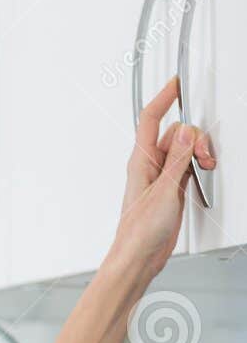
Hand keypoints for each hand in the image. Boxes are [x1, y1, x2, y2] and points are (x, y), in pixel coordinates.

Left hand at [109, 75, 215, 284]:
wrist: (137, 259)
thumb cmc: (138, 233)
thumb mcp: (163, 192)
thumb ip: (176, 160)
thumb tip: (185, 133)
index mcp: (140, 162)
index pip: (150, 119)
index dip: (164, 97)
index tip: (177, 82)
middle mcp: (149, 167)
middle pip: (175, 133)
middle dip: (194, 136)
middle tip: (203, 153)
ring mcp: (161, 178)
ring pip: (183, 150)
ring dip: (198, 152)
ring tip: (205, 165)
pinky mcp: (170, 191)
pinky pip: (187, 166)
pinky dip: (197, 166)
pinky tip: (201, 175)